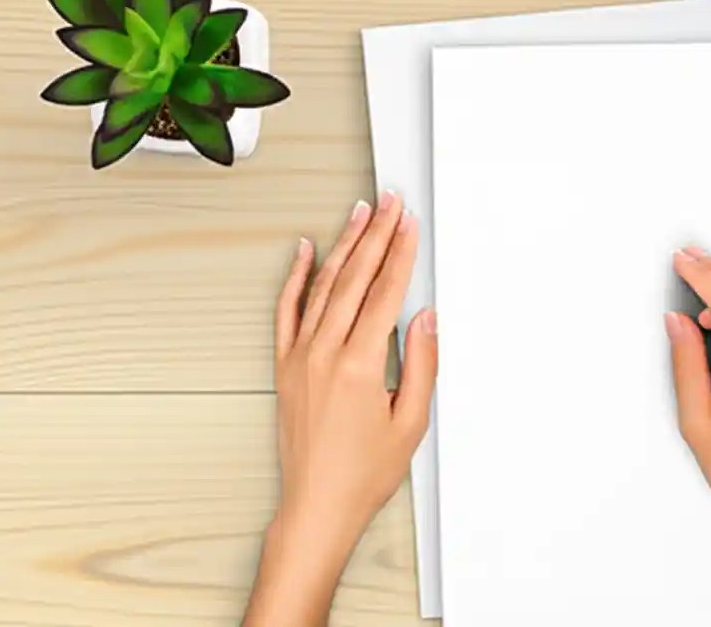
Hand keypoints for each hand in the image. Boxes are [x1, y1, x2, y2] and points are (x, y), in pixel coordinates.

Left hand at [244, 193, 435, 626]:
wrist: (316, 506)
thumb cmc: (362, 473)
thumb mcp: (411, 422)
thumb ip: (422, 364)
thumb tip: (426, 319)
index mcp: (359, 366)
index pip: (385, 294)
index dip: (401, 254)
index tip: (409, 226)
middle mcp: (324, 355)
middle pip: (354, 279)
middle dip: (376, 235)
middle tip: (389, 203)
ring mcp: (299, 358)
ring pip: (322, 287)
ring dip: (343, 245)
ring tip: (359, 214)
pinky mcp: (284, 367)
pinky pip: (287, 312)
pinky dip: (295, 278)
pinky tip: (305, 252)